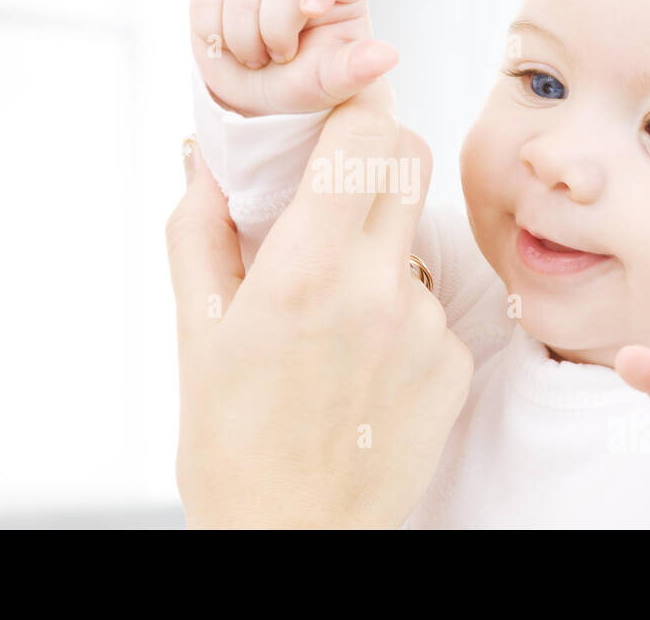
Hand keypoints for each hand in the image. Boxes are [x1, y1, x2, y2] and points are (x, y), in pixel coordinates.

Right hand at [166, 79, 471, 527]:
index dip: (349, 110)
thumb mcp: (195, 332)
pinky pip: (432, 302)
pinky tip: (361, 358)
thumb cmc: (232, 446)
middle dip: (372, 155)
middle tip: (332, 188)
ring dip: (378, 245)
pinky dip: (398, 310)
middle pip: (409, 160)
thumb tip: (211, 161)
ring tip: (332, 312)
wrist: (292, 539)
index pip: (365, 135)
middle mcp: (378, 291)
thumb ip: (201, 229)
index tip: (327, 118)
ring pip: (415, 235)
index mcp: (303, 273)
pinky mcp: (454, 365)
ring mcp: (425, 329)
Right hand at [189, 0, 397, 115]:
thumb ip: (356, 69)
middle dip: (276, 31)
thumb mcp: (333, 84)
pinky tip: (231, 51)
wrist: (260, 101)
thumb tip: (388, 55)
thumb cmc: (307, 84)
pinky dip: (215, 37)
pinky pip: (207, 3)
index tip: (311, 9)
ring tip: (259, 59)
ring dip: (245, 41)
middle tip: (281, 59)